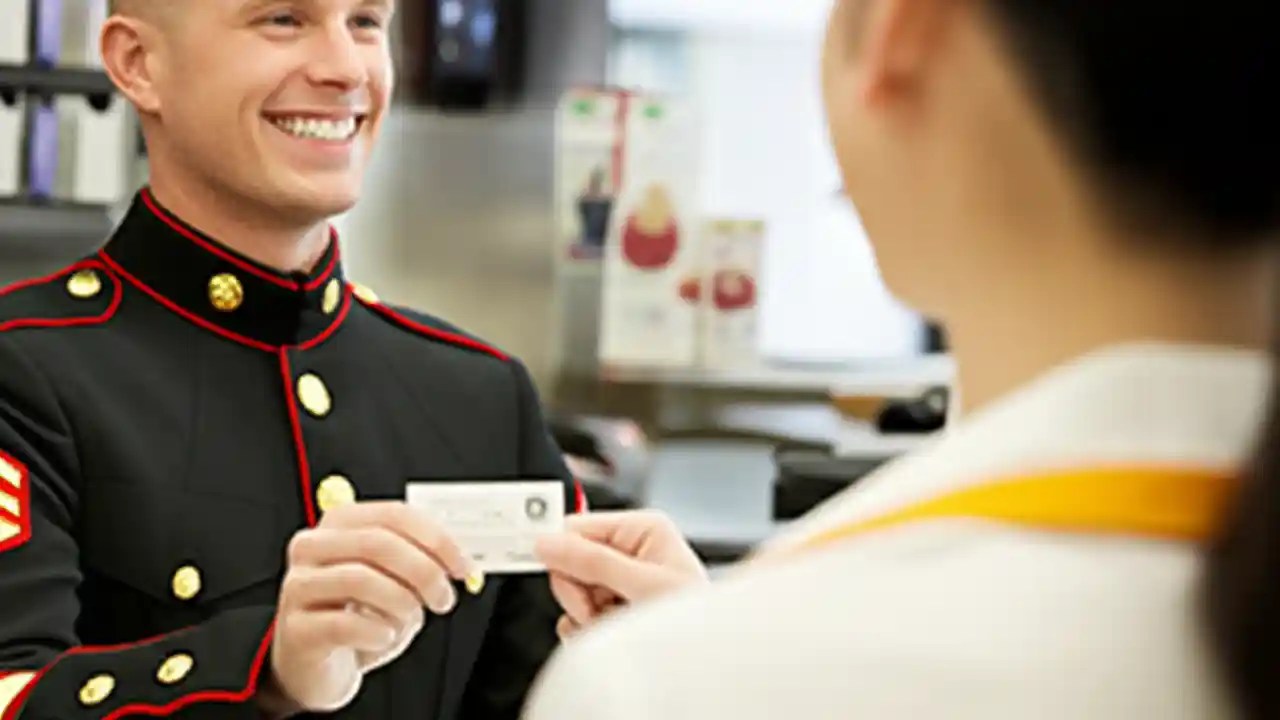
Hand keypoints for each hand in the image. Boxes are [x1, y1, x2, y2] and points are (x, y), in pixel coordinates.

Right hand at [261, 502, 480, 715]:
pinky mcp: (296, 628)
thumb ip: (421, 562)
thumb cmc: (358, 619)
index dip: (436, 539)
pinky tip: (383, 638)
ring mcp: (298, 587)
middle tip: (444, 598)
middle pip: (378, 543)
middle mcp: (312, 548)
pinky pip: (345, 625)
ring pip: (361, 579)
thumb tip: (457, 560)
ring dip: (401, 603)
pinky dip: (378, 633)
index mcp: (340, 524)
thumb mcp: (395, 583)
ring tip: (409, 620)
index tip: (462, 566)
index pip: (394, 515)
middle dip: (424, 572)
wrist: (319, 666)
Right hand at [533, 511, 707, 637]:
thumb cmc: (694, 615)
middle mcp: (628, 550)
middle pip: (568, 562)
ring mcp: (617, 581)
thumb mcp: (643, 584)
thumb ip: (593, 562)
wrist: (708, 660)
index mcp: (641, 529)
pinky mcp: (610, 607)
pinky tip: (613, 632)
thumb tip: (548, 542)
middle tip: (601, 608)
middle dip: (580, 592)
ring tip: (616, 622)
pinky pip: (576, 614)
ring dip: (586, 615)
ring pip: (570, 592)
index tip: (542, 564)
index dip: (559, 550)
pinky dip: (588, 628)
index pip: (576, 527)